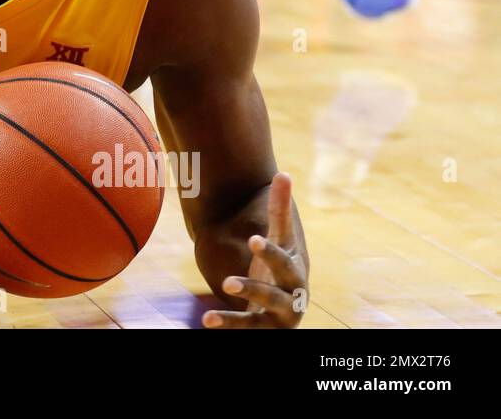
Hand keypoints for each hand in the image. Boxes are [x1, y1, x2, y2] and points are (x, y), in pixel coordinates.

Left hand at [204, 172, 306, 327]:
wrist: (290, 309)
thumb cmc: (282, 267)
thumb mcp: (281, 240)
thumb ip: (280, 211)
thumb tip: (282, 172)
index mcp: (295, 269)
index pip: (283, 258)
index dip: (269, 252)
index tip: (253, 240)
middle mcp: (293, 296)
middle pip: (275, 292)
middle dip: (254, 288)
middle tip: (228, 282)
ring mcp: (281, 315)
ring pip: (261, 313)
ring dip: (240, 308)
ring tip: (218, 296)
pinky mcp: (267, 329)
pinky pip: (247, 328)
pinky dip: (228, 324)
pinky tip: (206, 321)